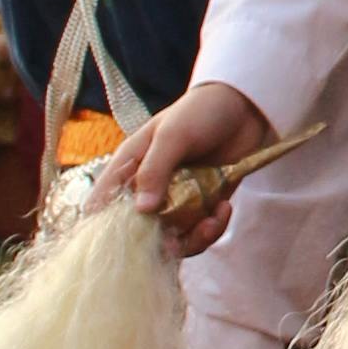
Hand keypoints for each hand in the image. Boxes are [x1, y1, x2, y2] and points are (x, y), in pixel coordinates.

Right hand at [115, 79, 274, 258]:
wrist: (245, 107)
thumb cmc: (200, 111)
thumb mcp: (173, 135)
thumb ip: (155, 170)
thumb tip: (142, 210)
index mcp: (129, 168)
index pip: (101, 204)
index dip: (105, 227)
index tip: (126, 241)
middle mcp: (147, 189)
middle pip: (137, 232)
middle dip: (159, 241)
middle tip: (180, 236)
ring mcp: (174, 200)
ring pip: (170, 239)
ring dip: (192, 239)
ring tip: (211, 221)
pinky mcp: (201, 207)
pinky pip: (198, 233)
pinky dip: (211, 229)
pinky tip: (225, 208)